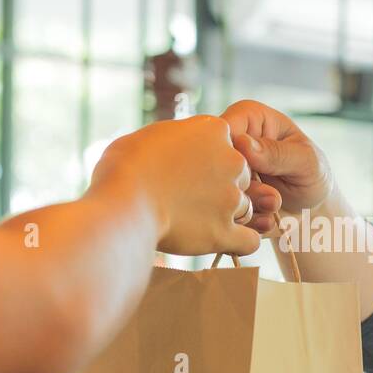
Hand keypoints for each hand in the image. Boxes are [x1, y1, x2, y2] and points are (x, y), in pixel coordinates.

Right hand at [91, 115, 264, 255]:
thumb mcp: (152, 135)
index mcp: (214, 129)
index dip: (206, 159)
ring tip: (194, 221)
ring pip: (244, 208)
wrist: (123, 201)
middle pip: (240, 175)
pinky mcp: (225, 231)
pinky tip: (222, 241)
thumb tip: (173, 150)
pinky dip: (239, 243)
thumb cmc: (125, 166)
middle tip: (189, 197)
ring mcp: (231, 197)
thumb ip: (176, 141)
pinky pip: (248, 240)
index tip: (187, 170)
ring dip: (226, 215)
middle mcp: (232, 160)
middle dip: (221, 187)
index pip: (224, 143)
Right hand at [221, 100, 334, 232]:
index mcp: (249, 117)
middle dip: (244, 185)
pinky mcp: (223, 198)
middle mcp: (230, 142)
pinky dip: (247, 220)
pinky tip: (267, 218)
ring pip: (217, 190)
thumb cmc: (313, 172)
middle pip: (216, 162)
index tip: (254, 173)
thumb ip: (276, 153)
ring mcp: (224, 171)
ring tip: (275, 205)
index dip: (234, 153)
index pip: (224, 128)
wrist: (313, 208)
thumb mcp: (305, 160)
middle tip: (273, 197)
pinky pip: (222, 213)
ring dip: (247, 205)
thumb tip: (242, 143)